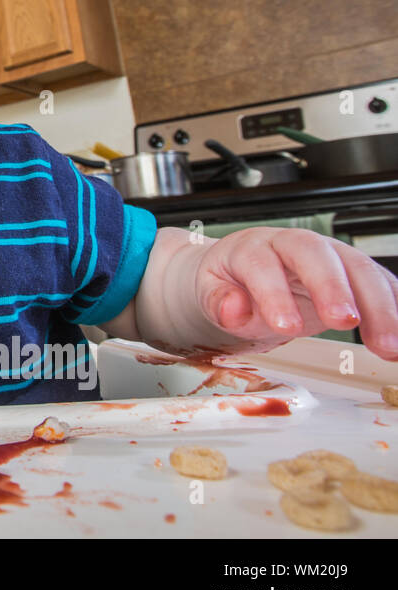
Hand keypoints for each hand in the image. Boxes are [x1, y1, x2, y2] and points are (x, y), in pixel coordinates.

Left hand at [195, 227, 397, 359]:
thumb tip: (232, 310)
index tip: (286, 327)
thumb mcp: (210, 291)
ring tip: (387, 345)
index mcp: (253, 247)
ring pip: (359, 268)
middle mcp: (295, 244)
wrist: (244, 272)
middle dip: (334, 289)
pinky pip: (382, 284)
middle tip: (344, 323)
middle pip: (319, 256)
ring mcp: (330, 255)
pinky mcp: (355, 272)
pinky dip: (396, 309)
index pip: (264, 266)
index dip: (276, 295)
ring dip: (380, 306)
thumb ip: (219, 301)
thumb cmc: (230, 280)